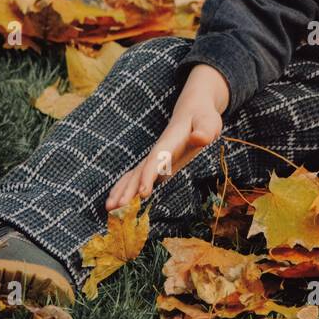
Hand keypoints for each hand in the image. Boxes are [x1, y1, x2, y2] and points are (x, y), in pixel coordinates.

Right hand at [104, 67, 226, 211]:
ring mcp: (155, 158)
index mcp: (169, 143)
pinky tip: (116, 200)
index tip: (142, 193)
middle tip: (115, 207)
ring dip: (121, 190)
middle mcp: (158, 152)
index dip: (148, 176)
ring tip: (109, 208)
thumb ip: (205, 131)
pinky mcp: (156, 164)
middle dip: (127, 189)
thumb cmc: (203, 118)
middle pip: (139, 171)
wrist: (193, 110)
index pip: (156, 161)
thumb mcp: (209, 122)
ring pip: (134, 175)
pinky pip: (137, 177)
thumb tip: (199, 138)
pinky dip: (125, 188)